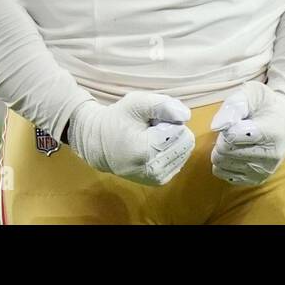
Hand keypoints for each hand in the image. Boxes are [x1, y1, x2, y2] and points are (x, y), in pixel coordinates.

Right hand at [67, 92, 194, 185]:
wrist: (98, 144)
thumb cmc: (118, 119)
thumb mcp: (136, 103)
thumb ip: (162, 105)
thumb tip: (186, 116)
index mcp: (147, 150)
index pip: (180, 131)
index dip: (167, 120)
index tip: (150, 121)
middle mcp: (155, 169)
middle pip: (185, 143)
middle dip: (171, 131)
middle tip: (150, 129)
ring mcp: (157, 178)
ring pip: (184, 152)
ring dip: (171, 142)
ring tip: (149, 138)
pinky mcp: (159, 181)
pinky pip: (179, 161)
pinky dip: (169, 152)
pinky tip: (152, 148)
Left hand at [210, 81, 284, 185]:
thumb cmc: (266, 105)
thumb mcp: (253, 93)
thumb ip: (234, 105)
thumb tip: (216, 127)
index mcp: (272, 133)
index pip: (233, 136)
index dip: (228, 124)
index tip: (238, 119)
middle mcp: (270, 157)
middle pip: (224, 150)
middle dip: (223, 136)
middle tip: (236, 128)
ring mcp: (263, 171)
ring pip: (220, 162)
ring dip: (222, 148)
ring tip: (238, 139)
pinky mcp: (255, 180)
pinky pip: (221, 173)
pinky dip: (223, 161)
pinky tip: (237, 151)